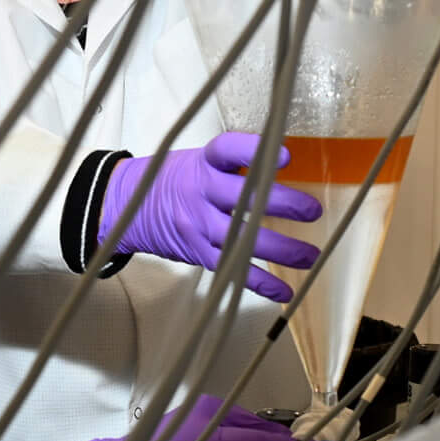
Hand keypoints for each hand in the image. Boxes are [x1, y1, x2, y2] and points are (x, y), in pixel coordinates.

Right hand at [101, 133, 320, 302]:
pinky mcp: (197, 252)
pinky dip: (260, 283)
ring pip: (243, 239)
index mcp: (203, 163)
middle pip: (245, 198)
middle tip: (312, 211)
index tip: (285, 156)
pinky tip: (284, 290)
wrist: (127, 206)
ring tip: (310, 255)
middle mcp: (201, 192)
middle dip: (283, 205)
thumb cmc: (174, 180)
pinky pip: (232, 270)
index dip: (255, 152)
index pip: (228, 150)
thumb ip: (235, 165)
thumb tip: (283, 166)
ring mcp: (198, 225)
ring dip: (282, 250)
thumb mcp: (198, 161)